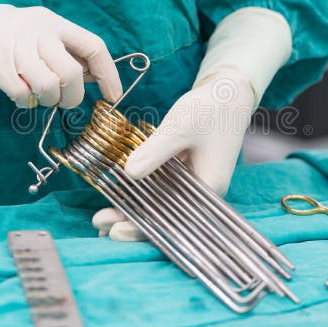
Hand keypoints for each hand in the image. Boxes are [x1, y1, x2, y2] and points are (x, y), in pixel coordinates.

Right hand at [0, 6, 121, 107]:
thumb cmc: (10, 40)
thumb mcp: (41, 37)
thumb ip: (67, 54)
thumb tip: (97, 77)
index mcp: (53, 23)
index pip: (92, 46)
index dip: (108, 74)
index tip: (113, 96)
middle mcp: (35, 31)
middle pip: (71, 73)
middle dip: (72, 97)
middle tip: (64, 101)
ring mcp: (13, 46)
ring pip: (48, 87)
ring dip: (47, 101)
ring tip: (38, 95)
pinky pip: (22, 95)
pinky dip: (25, 102)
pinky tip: (19, 94)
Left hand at [92, 67, 255, 240]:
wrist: (229, 95)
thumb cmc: (209, 109)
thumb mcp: (179, 127)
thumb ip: (154, 152)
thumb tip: (128, 174)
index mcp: (207, 188)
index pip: (170, 219)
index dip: (140, 228)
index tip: (113, 231)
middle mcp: (203, 194)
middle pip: (164, 218)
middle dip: (131, 223)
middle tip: (98, 224)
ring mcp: (195, 186)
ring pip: (162, 207)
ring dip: (134, 211)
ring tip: (103, 218)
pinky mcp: (187, 176)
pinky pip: (163, 192)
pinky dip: (143, 196)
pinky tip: (120, 199)